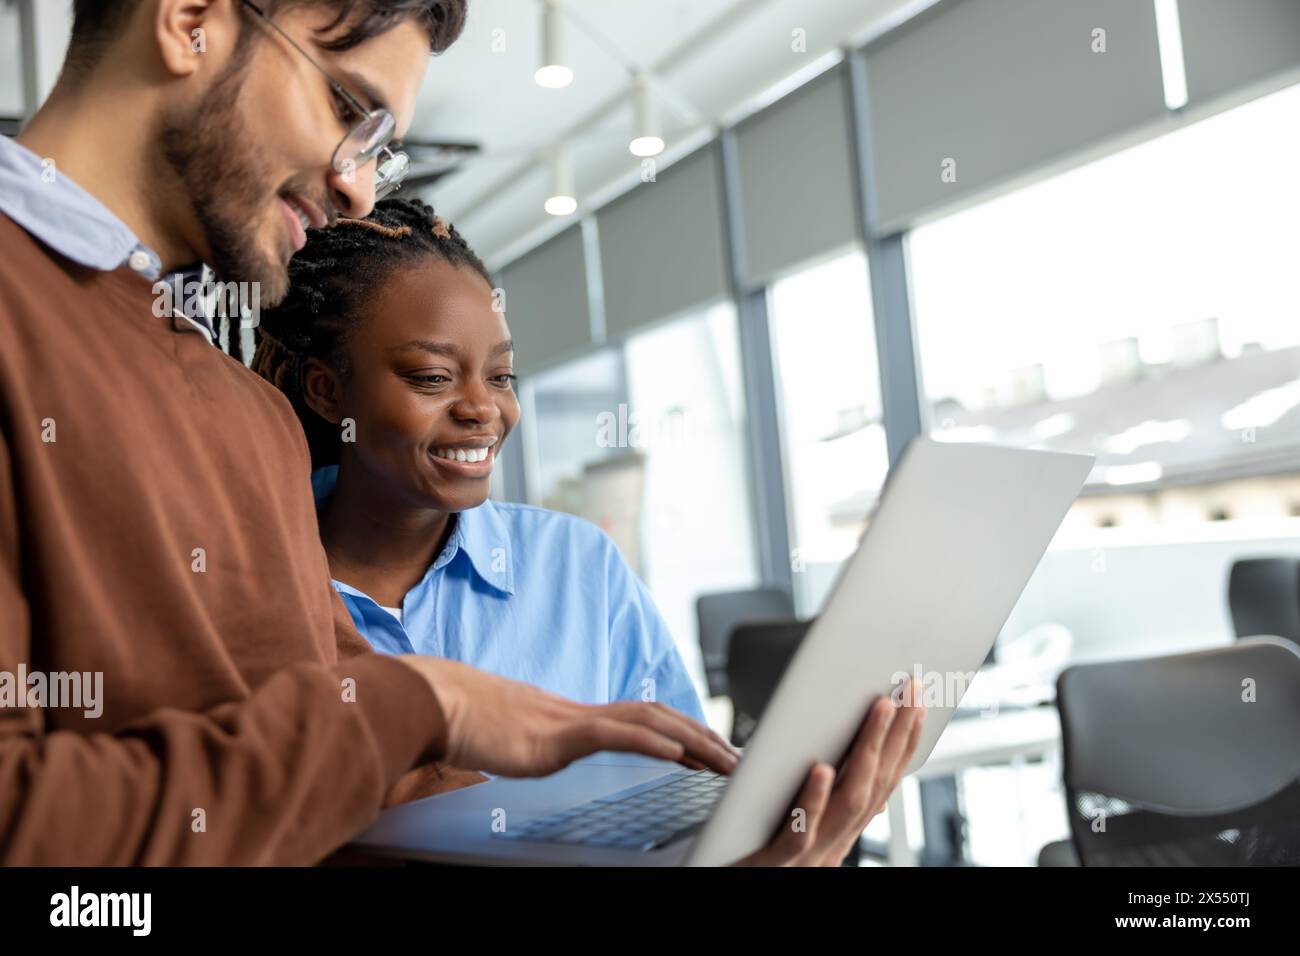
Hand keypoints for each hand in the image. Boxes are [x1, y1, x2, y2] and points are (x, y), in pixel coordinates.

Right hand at [398, 656, 739, 777]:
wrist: (431, 701)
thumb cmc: (463, 721)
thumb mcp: (512, 738)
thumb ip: (536, 744)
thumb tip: (537, 751)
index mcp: (574, 717)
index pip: (641, 719)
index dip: (681, 730)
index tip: (711, 750)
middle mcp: (580, 713)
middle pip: (657, 715)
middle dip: (702, 736)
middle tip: (737, 759)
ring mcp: (569, 720)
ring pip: (647, 721)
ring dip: (691, 739)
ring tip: (722, 758)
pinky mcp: (553, 733)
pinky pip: (610, 734)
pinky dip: (647, 740)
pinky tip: (675, 751)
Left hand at [735, 686, 925, 865]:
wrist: (727, 882)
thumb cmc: (753, 853)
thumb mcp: (797, 826)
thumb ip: (824, 802)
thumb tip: (863, 772)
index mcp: (839, 833)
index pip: (881, 783)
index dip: (903, 745)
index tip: (917, 704)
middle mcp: (832, 844)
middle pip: (874, 785)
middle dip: (898, 735)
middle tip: (910, 689)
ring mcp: (808, 857)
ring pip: (848, 804)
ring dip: (868, 753)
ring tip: (881, 708)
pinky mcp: (774, 865)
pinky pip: (799, 835)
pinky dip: (814, 801)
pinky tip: (821, 769)